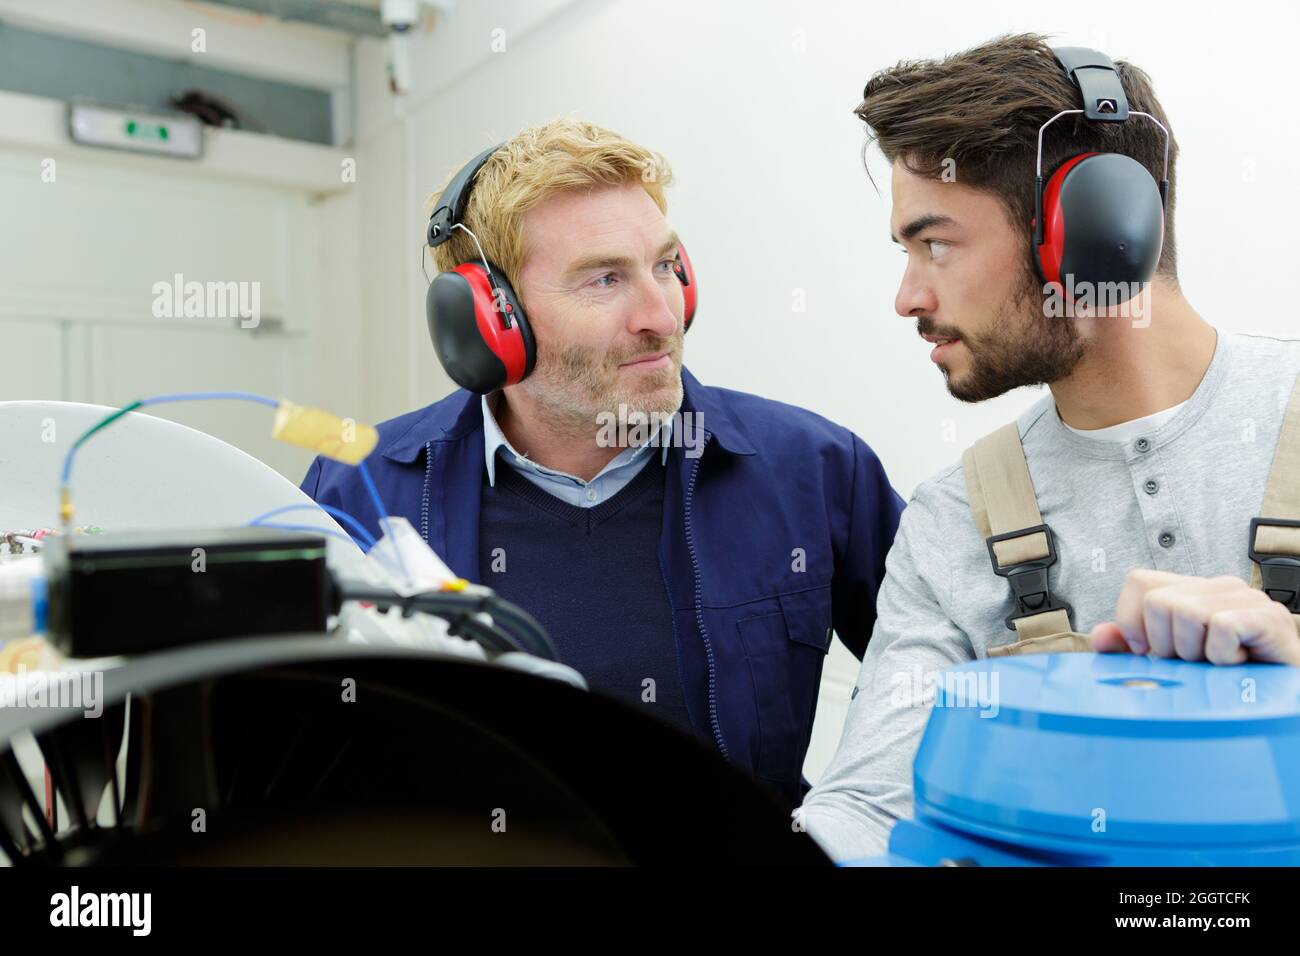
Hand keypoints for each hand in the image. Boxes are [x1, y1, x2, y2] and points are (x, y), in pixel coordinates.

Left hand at [1089, 569, 1299, 665]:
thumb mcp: (1172, 661)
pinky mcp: (1267, 617)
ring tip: (1217, 663)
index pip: (1139, 581)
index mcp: (1191, 591)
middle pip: (1157, 602)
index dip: (1133, 621)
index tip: (1150, 651)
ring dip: (1196, 654)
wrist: (1280, 696)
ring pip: (1185, 613)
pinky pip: (1220, 629)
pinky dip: (1222, 657)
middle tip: (1194, 661)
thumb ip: (1133, 646)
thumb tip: (1099, 636)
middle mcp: (1217, 586)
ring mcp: (1245, 598)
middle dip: (1167, 645)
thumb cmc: (1226, 678)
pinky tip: (1237, 664)